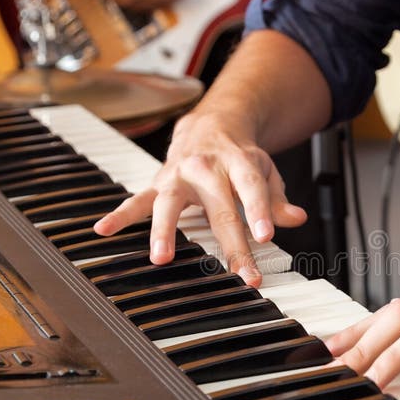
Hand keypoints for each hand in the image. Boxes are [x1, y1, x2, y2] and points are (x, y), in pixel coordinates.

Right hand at [93, 107, 307, 285]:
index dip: (259, 212)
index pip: (251, 188)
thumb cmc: (239, 156)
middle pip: (219, 208)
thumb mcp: (264, 171)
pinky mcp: (158, 184)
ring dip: (164, 231)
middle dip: (231, 244)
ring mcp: (178, 176)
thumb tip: (296, 217)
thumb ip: (277, 198)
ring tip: (161, 257)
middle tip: (242, 274)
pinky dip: (119, 216)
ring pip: (169, 203)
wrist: (209, 125)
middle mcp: (206, 168)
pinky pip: (136, 201)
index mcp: (238, 162)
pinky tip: (103, 230)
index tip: (265, 236)